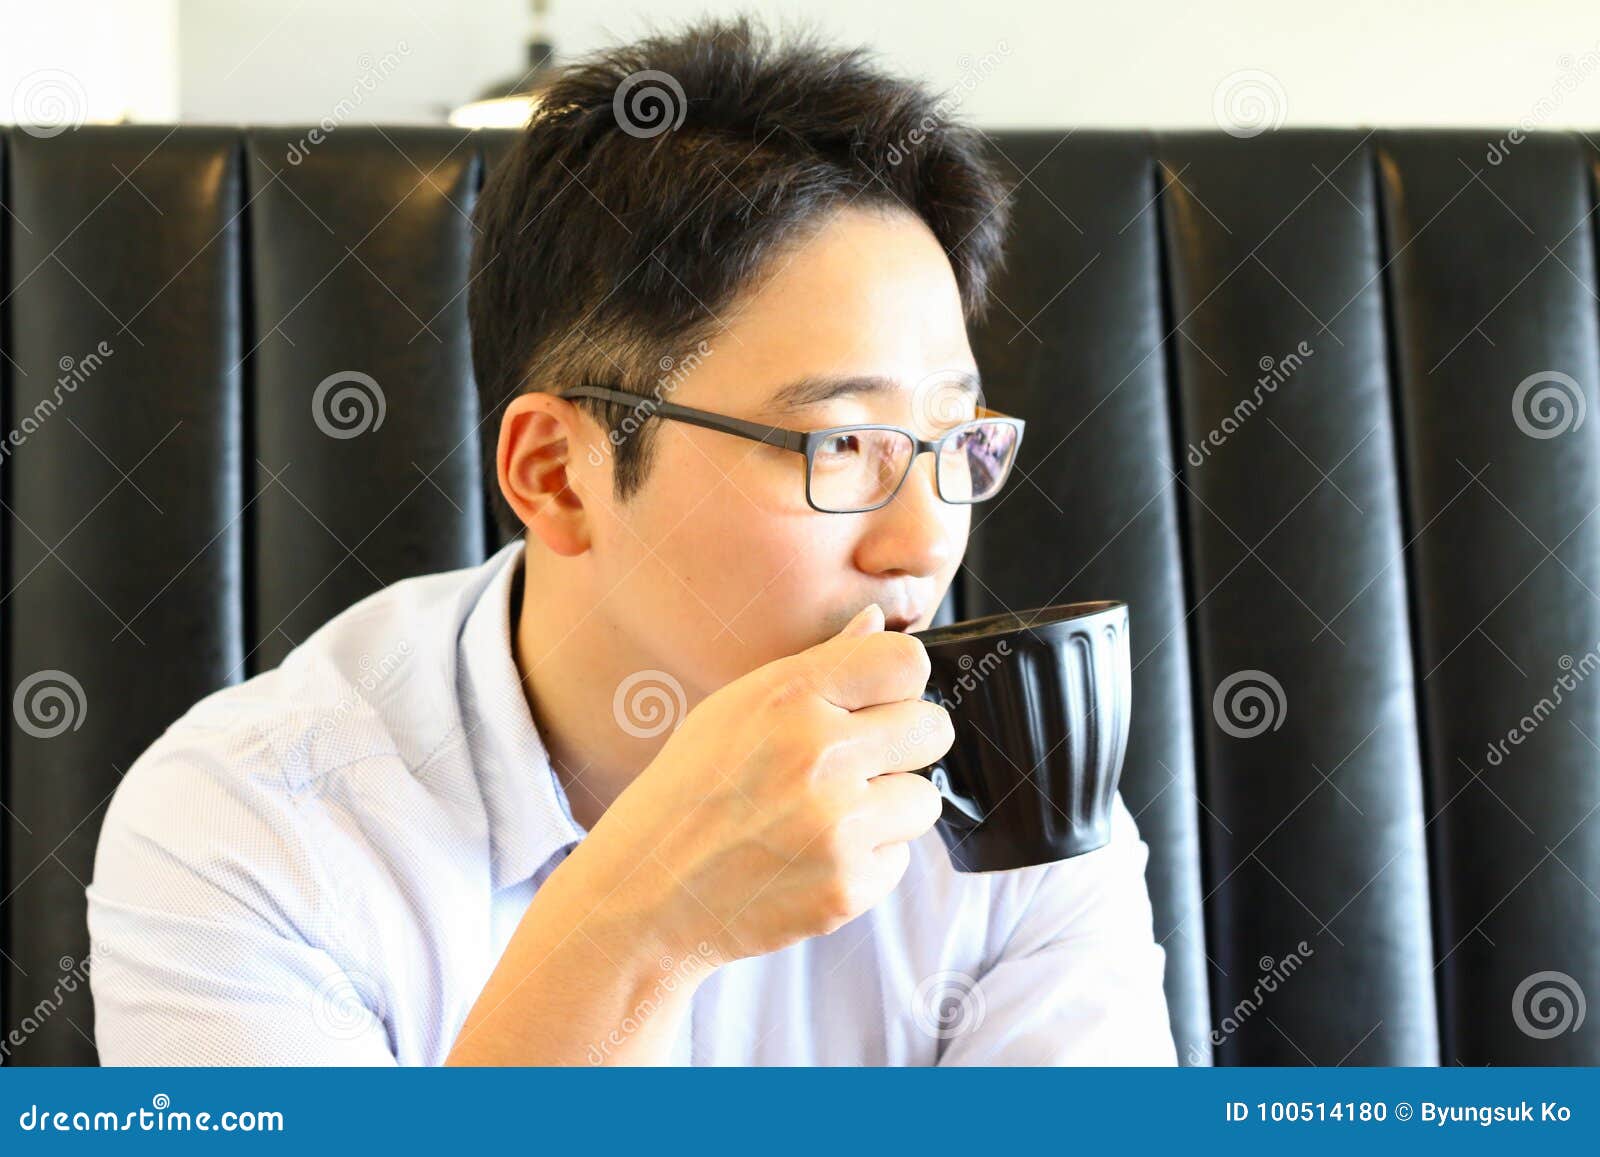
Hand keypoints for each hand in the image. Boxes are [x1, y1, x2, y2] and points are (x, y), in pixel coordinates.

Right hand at [575, 602, 953, 966]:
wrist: (647, 892)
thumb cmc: (691, 790)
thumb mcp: (736, 708)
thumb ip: (818, 666)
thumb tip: (880, 622)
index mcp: (789, 696)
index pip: (906, 662)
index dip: (898, 684)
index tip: (877, 703)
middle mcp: (819, 754)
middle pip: (933, 728)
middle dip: (906, 745)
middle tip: (860, 764)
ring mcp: (837, 826)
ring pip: (924, 798)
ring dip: (889, 808)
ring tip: (827, 816)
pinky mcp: (846, 887)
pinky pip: (899, 859)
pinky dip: (866, 861)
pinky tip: (812, 857)